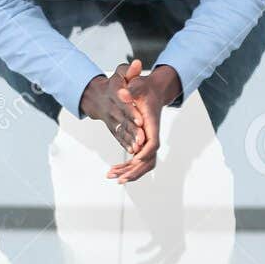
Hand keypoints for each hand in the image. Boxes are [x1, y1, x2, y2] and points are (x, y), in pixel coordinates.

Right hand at [79, 72, 142, 152]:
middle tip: (142, 137)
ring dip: (130, 139)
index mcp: (113, 92)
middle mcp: (111, 107)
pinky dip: (126, 144)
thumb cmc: (114, 83)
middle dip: (132, 129)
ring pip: (121, 130)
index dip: (131, 110)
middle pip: (122, 119)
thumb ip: (129, 70)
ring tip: (139, 147)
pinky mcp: (112, 128)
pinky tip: (133, 151)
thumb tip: (137, 63)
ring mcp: (111, 119)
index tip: (140, 119)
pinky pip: (119, 136)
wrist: (96, 96)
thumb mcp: (121, 73)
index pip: (122, 102)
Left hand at [108, 60, 177, 183]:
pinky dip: (126, 167)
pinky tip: (113, 171)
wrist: (151, 89)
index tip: (134, 160)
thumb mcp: (137, 84)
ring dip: (128, 172)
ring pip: (143, 164)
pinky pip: (136, 161)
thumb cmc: (143, 87)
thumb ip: (130, 89)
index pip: (153, 143)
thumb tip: (122, 94)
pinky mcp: (142, 143)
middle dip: (135, 170)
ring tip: (111, 176)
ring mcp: (148, 141)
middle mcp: (152, 135)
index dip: (145, 153)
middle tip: (120, 179)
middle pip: (149, 159)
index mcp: (152, 124)